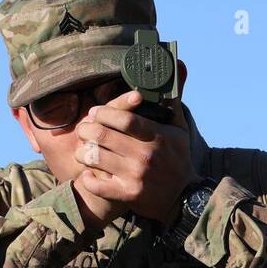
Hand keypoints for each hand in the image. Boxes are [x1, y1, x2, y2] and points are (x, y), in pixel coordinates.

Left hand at [72, 87, 199, 227]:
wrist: (183, 197)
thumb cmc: (178, 160)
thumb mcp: (180, 130)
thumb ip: (172, 103)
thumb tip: (176, 71)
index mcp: (156, 136)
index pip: (125, 118)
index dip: (104, 112)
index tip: (95, 112)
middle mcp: (144, 155)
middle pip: (103, 135)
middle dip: (87, 129)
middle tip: (83, 129)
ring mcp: (135, 176)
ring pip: (95, 158)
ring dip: (83, 152)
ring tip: (83, 150)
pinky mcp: (128, 195)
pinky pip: (99, 186)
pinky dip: (88, 179)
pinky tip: (88, 174)